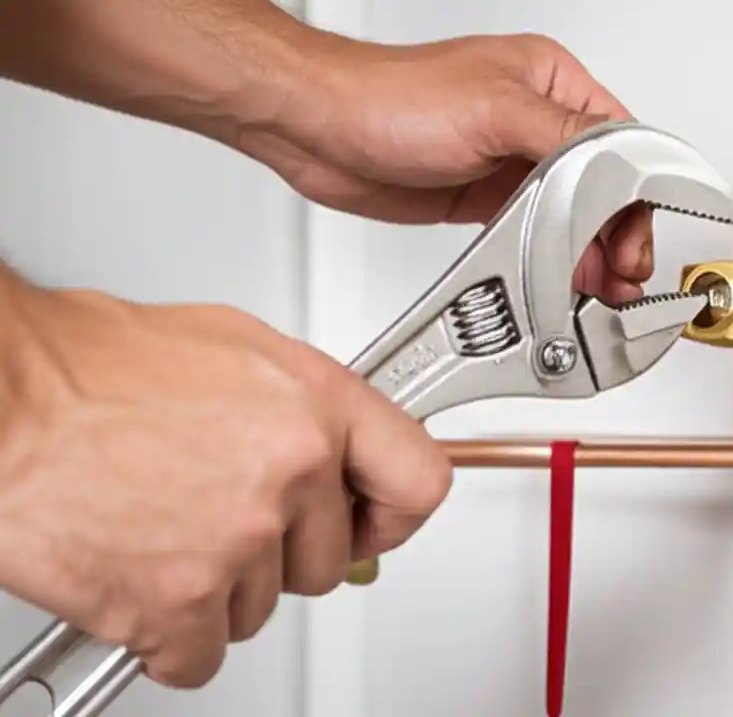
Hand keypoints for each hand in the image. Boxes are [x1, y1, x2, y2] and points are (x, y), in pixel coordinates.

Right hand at [0, 274, 450, 687]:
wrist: (1, 398)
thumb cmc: (90, 367)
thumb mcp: (233, 348)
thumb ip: (304, 409)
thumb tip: (337, 450)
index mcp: (316, 405)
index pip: (419, 483)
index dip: (393, 515)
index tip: (374, 524)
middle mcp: (289, 473)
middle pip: (329, 561)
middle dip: (281, 550)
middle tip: (219, 512)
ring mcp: (237, 541)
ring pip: (262, 607)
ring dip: (218, 585)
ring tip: (161, 524)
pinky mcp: (176, 603)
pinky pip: (201, 656)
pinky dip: (169, 636)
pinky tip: (138, 578)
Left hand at [236, 34, 653, 304]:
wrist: (318, 128)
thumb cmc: (387, 96)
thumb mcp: (492, 110)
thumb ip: (563, 137)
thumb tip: (619, 159)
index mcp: (551, 82)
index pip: (621, 143)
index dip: (636, 195)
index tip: (636, 237)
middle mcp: (536, 121)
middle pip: (603, 185)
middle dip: (617, 233)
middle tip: (622, 271)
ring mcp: (512, 161)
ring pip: (573, 214)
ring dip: (588, 252)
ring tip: (600, 284)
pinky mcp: (486, 198)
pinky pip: (535, 232)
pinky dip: (553, 259)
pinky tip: (561, 277)